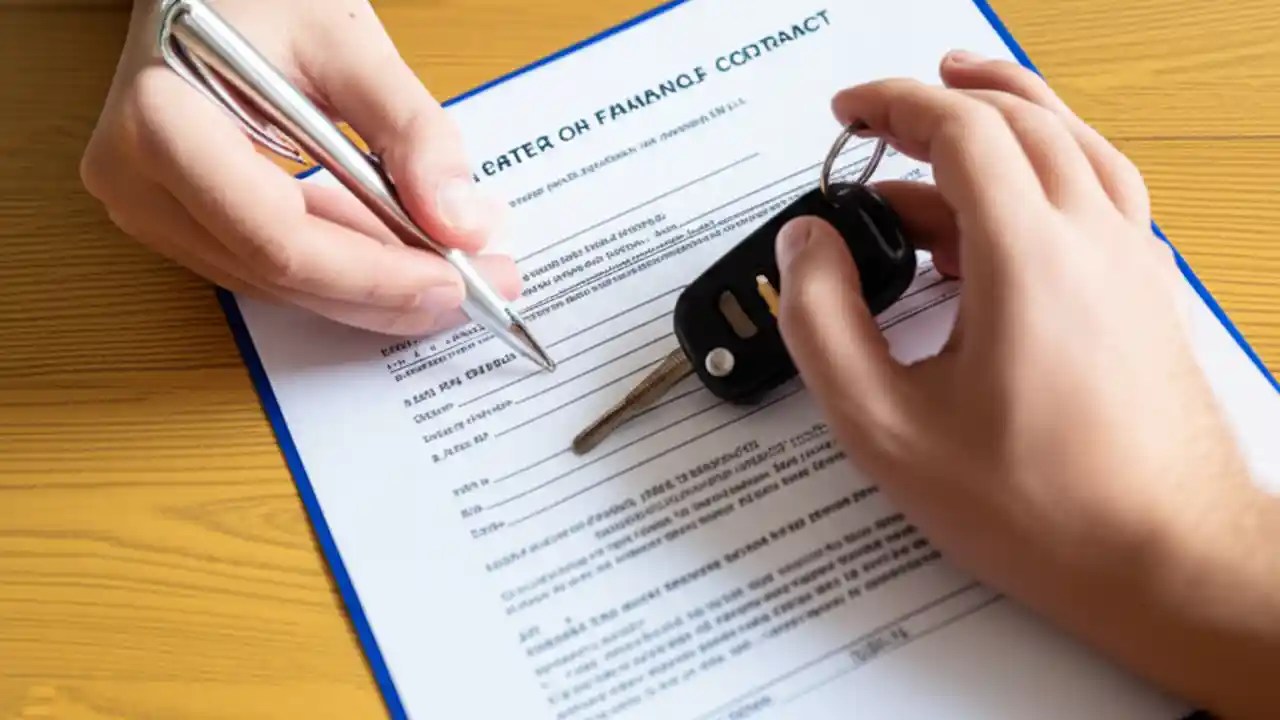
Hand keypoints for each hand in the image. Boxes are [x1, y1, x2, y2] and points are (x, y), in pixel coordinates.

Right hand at [80, 0, 518, 334]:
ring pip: (279, 283)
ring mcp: (150, 206)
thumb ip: (412, 132)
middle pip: (280, 273)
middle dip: (386, 291)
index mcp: (164, 123)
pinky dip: (343, 268)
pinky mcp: (178, 218)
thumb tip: (463, 225)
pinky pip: (270, 264)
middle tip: (475, 290)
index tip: (452, 280)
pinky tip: (403, 261)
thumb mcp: (347, 41)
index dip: (373, 275)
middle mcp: (138, 180)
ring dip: (371, 288)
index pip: (278, 239)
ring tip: (454, 274)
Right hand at [776, 52, 1279, 716]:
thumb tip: (807, 246)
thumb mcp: (886, 428)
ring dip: (1007, 110)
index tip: (848, 113)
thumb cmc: (1041, 508)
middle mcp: (1093, 240)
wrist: (1163, 559)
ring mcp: (1130, 261)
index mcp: (1029, 258)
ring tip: (955, 107)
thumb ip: (825, 323)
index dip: (893, 104)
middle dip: (940, 101)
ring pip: (1072, 141)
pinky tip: (1014, 198)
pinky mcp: (1145, 291)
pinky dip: (1049, 159)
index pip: (961, 130)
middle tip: (879, 119)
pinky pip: (1099, 187)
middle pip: (1019, 118)